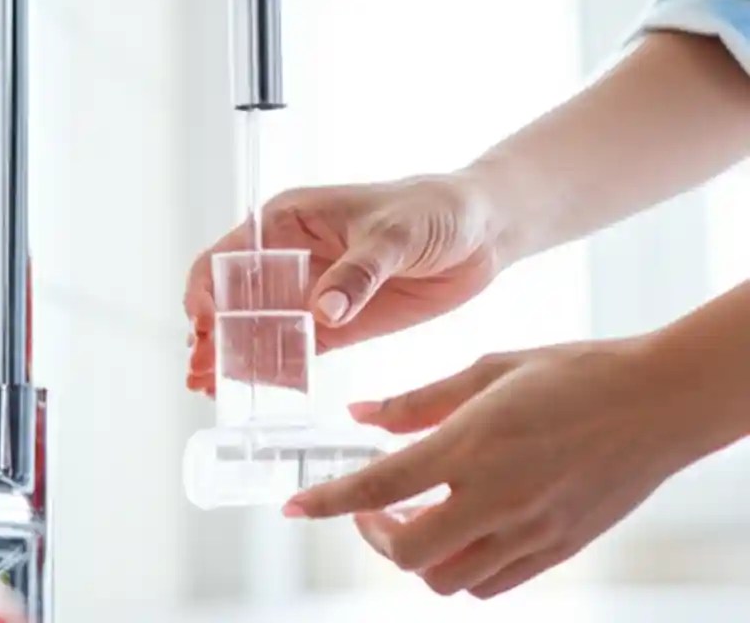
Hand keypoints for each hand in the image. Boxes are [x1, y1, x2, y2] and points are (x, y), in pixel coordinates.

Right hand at [184, 175, 501, 393]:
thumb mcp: (395, 235)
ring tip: (212, 387)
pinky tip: (259, 387)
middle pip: (234, 298)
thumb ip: (358, 273)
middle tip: (200, 370)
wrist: (484, 231)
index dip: (207, 289)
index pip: (230, 255)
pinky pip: (296, 349)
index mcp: (289, 221)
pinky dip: (275, 368)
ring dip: (234, 355)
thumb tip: (322, 311)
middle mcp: (289, 258)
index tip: (203, 323)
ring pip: (258, 328)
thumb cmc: (435, 210)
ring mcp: (310, 293)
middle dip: (212, 333)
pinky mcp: (336, 323)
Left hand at [283, 338, 723, 598]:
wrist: (660, 400)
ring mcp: (531, 530)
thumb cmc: (575, 372)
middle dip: (375, 537)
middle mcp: (498, 497)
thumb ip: (417, 401)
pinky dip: (462, 569)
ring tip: (417, 519)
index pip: (380, 486)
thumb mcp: (489, 370)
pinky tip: (461, 532)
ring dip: (418, 556)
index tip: (293, 508)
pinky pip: (492, 584)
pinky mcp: (559, 549)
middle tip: (373, 510)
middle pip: (409, 553)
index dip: (328, 502)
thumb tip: (358, 415)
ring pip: (449, 579)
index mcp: (472, 444)